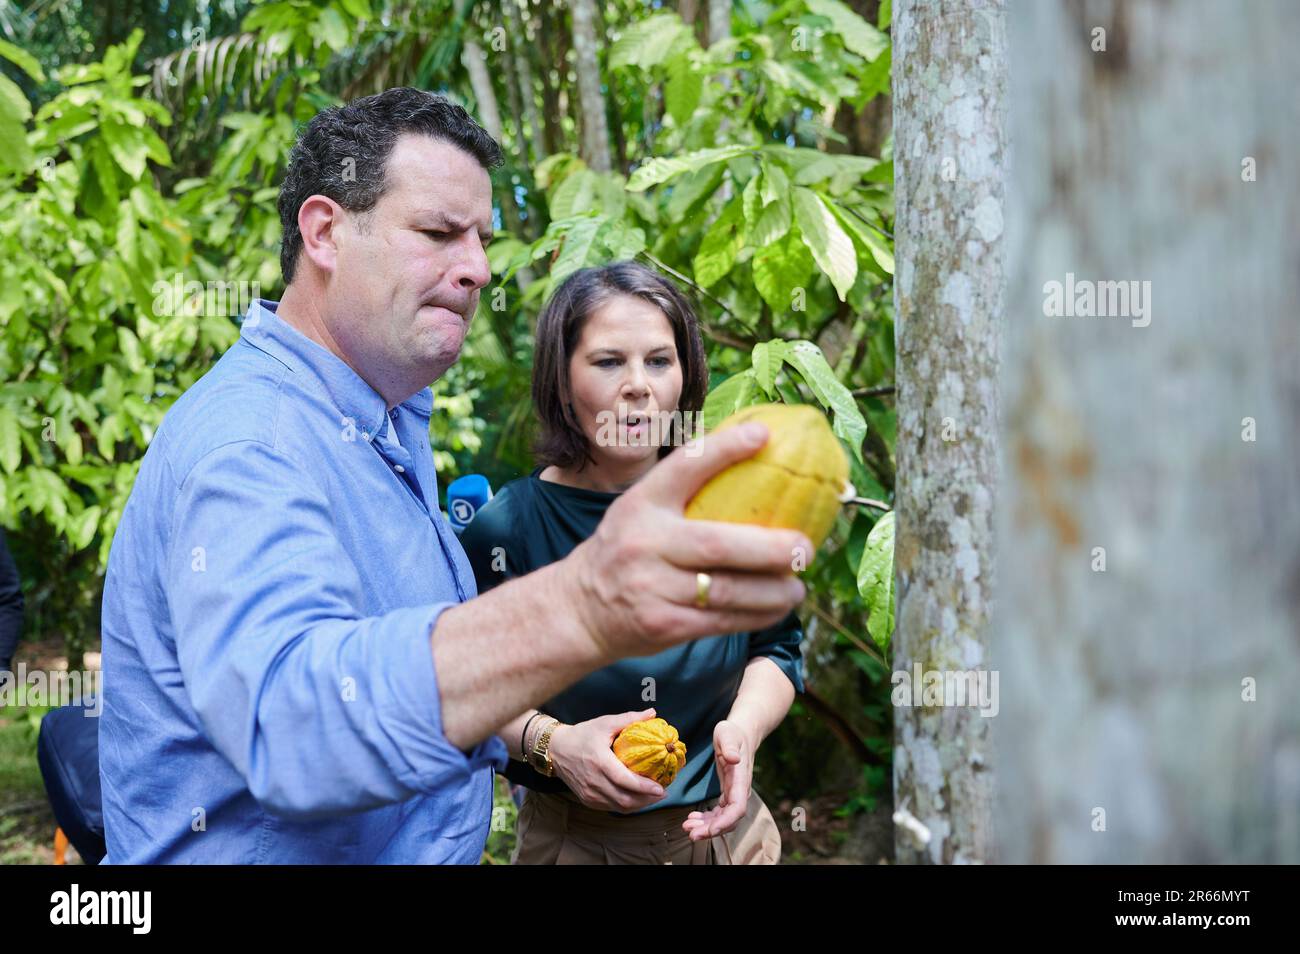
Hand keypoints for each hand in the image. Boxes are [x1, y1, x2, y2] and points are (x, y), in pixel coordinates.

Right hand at [547, 708, 667, 812]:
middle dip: (647, 800)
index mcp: (598, 761)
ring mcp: (589, 793)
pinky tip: (638, 798)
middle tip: (663, 792)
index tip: (661, 787)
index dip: (643, 787)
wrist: (556, 749)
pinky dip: (627, 805)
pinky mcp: (587, 800)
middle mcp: (593, 780)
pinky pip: (611, 807)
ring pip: (619, 807)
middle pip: (624, 799)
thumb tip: (653, 713)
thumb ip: (629, 718)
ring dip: (639, 804)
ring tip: (653, 796)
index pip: (623, 779)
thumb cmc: (583, 734)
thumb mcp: (605, 723)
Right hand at [565, 422, 810, 661]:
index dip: (724, 449)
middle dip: (771, 548)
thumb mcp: (640, 509)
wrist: (579, 609)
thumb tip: (752, 454)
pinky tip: (779, 607)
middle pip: (719, 544)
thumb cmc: (626, 548)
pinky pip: (723, 622)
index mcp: (641, 504)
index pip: (684, 468)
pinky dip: (758, 615)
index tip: (764, 435)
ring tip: (798, 583)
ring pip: (728, 590)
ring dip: (774, 590)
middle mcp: (645, 543)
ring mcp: (652, 588)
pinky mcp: (664, 625)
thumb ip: (684, 490)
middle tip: (805, 547)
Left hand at [682, 720, 752, 841]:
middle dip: (711, 830)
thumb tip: (733, 759)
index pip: (737, 808)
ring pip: (723, 819)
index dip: (725, 822)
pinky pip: (719, 813)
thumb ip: (730, 746)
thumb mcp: (728, 734)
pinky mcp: (728, 793)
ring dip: (707, 827)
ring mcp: (734, 794)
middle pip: (730, 819)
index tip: (710, 831)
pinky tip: (692, 819)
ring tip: (687, 827)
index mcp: (741, 779)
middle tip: (691, 834)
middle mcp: (740, 791)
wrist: (740, 734)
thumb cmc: (732, 733)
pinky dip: (707, 820)